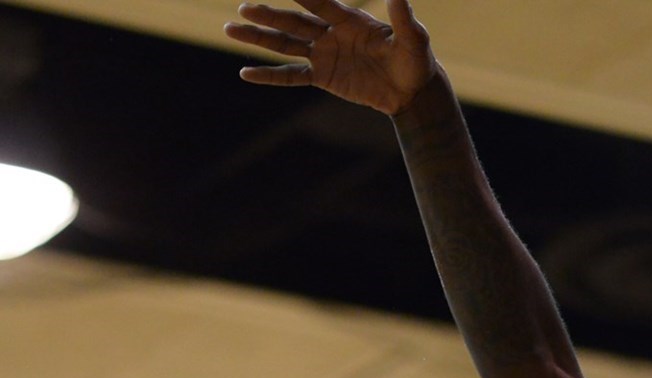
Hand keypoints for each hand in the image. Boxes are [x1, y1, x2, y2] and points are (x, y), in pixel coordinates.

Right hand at [224, 0, 434, 113]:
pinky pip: (291, 76)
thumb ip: (403, 15)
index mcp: (348, 19)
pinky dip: (270, 75)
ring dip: (259, 38)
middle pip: (293, 22)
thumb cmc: (414, 59)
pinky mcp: (323, 77)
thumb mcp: (412, 38)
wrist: (411, 90)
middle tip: (244, 7)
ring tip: (232, 28)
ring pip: (285, 44)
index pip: (319, 2)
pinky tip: (246, 73)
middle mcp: (330, 32)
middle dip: (269, 15)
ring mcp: (324, 54)